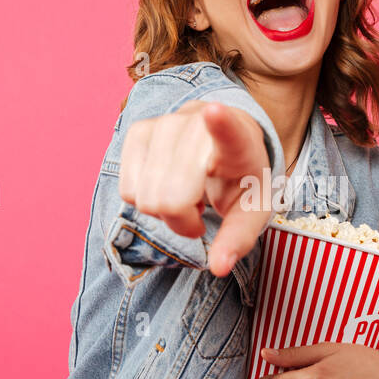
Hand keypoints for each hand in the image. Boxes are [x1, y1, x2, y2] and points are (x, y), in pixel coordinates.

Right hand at [119, 101, 272, 276]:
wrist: (227, 140)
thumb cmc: (241, 179)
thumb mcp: (251, 211)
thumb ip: (238, 240)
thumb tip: (219, 268)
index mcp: (237, 141)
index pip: (227, 130)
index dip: (219, 123)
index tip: (215, 111)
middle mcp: (198, 125)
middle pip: (170, 199)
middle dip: (182, 221)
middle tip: (200, 211)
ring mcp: (165, 123)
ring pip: (145, 197)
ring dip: (164, 210)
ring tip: (186, 193)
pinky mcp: (139, 130)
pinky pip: (127, 190)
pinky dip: (144, 198)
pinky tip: (166, 184)